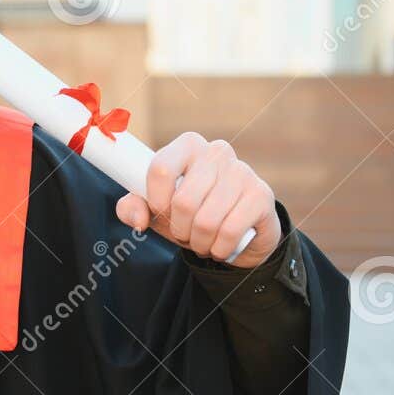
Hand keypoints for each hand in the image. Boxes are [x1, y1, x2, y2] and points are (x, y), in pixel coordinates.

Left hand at [114, 133, 280, 267]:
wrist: (239, 232)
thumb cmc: (191, 214)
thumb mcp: (157, 210)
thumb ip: (132, 208)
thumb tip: (139, 219)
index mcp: (188, 146)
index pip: (160, 169)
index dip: (155, 201)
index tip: (161, 212)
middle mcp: (217, 152)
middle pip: (183, 201)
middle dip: (179, 229)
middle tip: (185, 232)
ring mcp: (242, 171)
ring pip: (206, 221)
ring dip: (199, 242)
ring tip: (203, 240)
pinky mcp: (261, 195)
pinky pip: (229, 231)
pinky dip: (219, 248)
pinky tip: (221, 246)